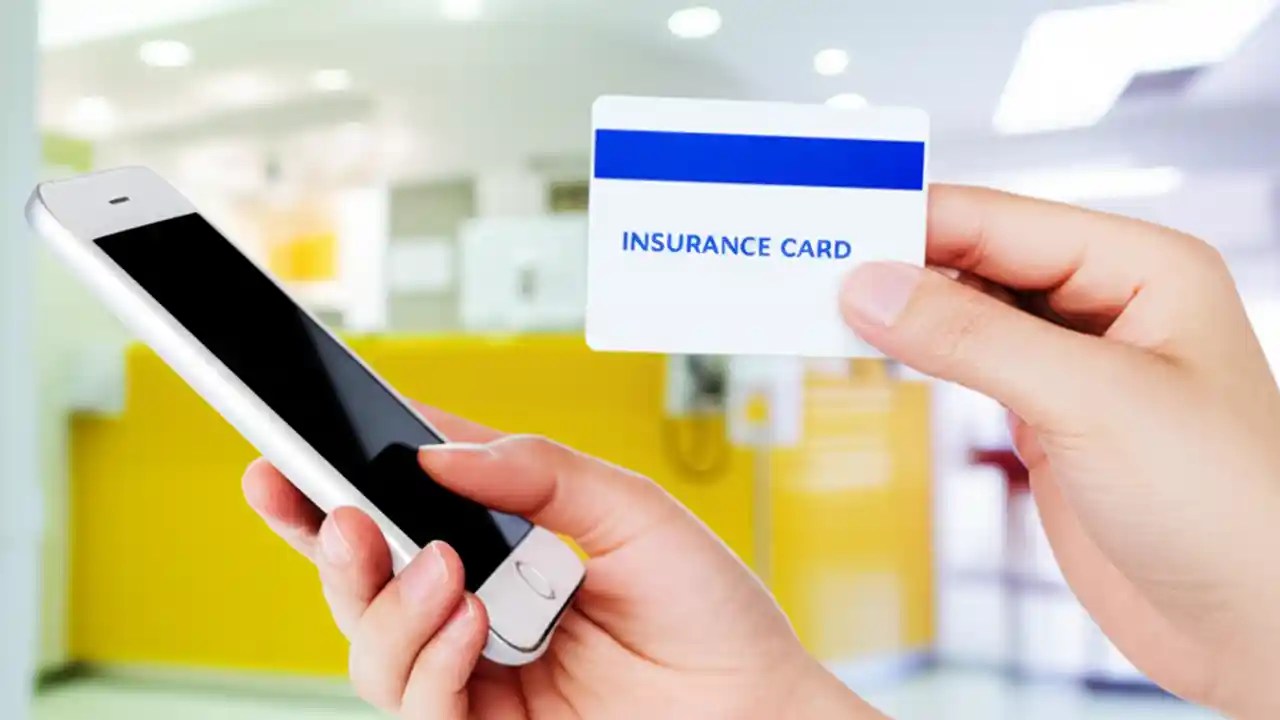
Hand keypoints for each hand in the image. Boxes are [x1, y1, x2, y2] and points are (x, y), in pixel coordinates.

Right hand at [243, 408, 878, 718]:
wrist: (761, 704)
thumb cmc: (710, 612)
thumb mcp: (631, 511)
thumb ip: (540, 471)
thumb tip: (436, 453)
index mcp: (500, 552)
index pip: (401, 516)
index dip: (334, 488)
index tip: (285, 453)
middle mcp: (475, 612)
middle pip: (364, 585)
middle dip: (333, 546)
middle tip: (336, 509)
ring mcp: (478, 676)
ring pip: (374, 650)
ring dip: (391, 605)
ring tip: (443, 569)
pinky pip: (420, 704)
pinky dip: (432, 659)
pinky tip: (469, 619)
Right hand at [840, 185, 1279, 717]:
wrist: (1254, 627)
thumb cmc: (1232, 508)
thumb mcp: (1093, 403)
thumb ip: (973, 341)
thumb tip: (869, 287)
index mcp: (1141, 268)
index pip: (998, 221)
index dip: (911, 222)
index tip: (830, 227)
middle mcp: (1106, 305)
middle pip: (975, 260)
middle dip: (896, 264)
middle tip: (807, 266)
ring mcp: (1073, 365)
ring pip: (965, 314)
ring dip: (900, 312)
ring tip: (821, 305)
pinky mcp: (1047, 420)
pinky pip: (967, 368)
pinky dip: (916, 359)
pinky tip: (874, 353)